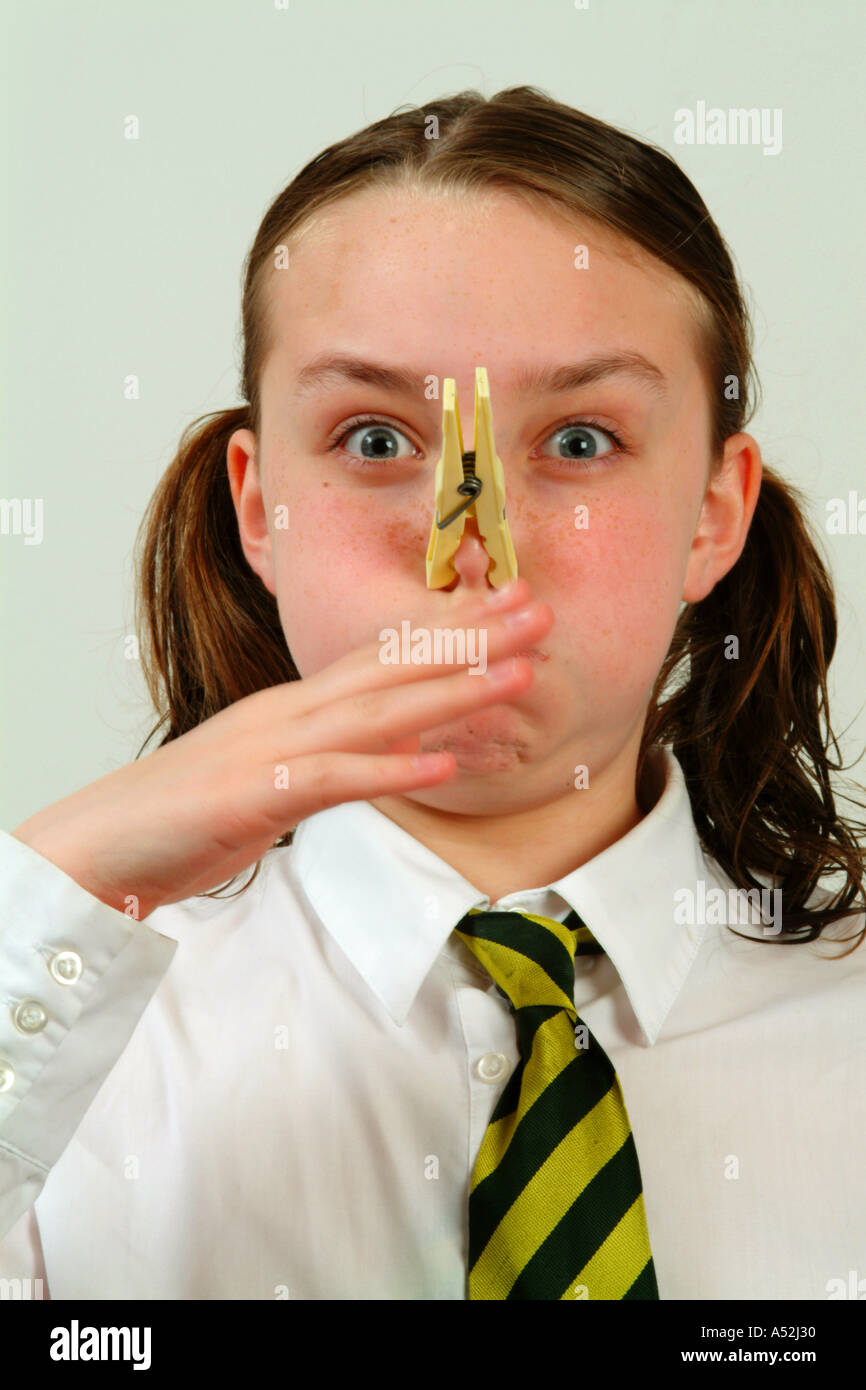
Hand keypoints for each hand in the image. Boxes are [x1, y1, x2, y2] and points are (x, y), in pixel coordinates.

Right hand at [12, 579, 552, 917]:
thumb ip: (341, 758)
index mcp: (299, 706)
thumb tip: (406, 749)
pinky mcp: (256, 795)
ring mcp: (274, 748)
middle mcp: (293, 713)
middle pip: (394, 667)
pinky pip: (334, 781)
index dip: (452, 629)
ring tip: (518, 672)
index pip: (386, 656)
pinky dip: (391, 771)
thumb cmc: (190, 812)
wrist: (104, 842)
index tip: (510, 605)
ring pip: (378, 713)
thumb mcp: (279, 775)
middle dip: (472, 639)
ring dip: (451, 691)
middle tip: (540, 610)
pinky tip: (444, 766)